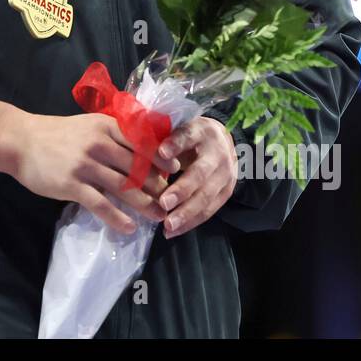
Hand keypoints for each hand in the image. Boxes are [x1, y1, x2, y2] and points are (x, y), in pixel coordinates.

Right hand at [0, 104, 179, 234]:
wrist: (21, 141)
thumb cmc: (57, 134)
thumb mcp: (88, 124)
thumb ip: (113, 134)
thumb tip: (142, 151)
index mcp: (105, 126)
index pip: (141, 142)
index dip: (160, 157)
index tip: (175, 170)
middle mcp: (98, 143)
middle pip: (136, 167)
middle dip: (157, 185)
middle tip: (171, 199)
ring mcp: (85, 165)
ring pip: (123, 187)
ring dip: (144, 204)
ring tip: (159, 216)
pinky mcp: (72, 185)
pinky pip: (100, 204)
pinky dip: (117, 218)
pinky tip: (129, 227)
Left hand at [155, 116, 237, 238]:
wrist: (225, 143)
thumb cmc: (189, 138)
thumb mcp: (178, 129)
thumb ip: (160, 139)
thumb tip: (135, 149)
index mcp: (201, 132)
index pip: (189, 135)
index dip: (175, 144)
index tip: (161, 152)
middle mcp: (217, 153)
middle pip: (200, 173)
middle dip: (182, 190)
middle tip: (164, 203)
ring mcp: (225, 175)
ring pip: (206, 196)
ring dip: (186, 213)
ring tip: (168, 225)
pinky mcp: (226, 193)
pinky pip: (208, 211)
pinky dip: (190, 222)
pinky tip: (172, 231)